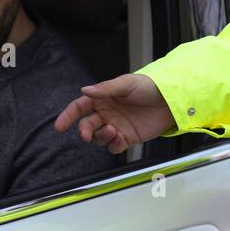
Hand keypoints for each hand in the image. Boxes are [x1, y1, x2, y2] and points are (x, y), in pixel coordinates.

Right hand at [54, 73, 175, 154]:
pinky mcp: (127, 138)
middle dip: (84, 131)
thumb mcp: (126, 84)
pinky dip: (114, 145)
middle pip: (87, 125)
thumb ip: (105, 89)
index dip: (68, 116)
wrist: (170, 100)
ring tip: (112, 130)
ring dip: (101, 137)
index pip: (79, 107)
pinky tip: (120, 139)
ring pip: (99, 138)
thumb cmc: (148, 87)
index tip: (59, 126)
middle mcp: (106, 113)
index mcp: (102, 98)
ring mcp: (116, 126)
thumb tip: (84, 90)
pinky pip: (114, 146)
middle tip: (86, 134)